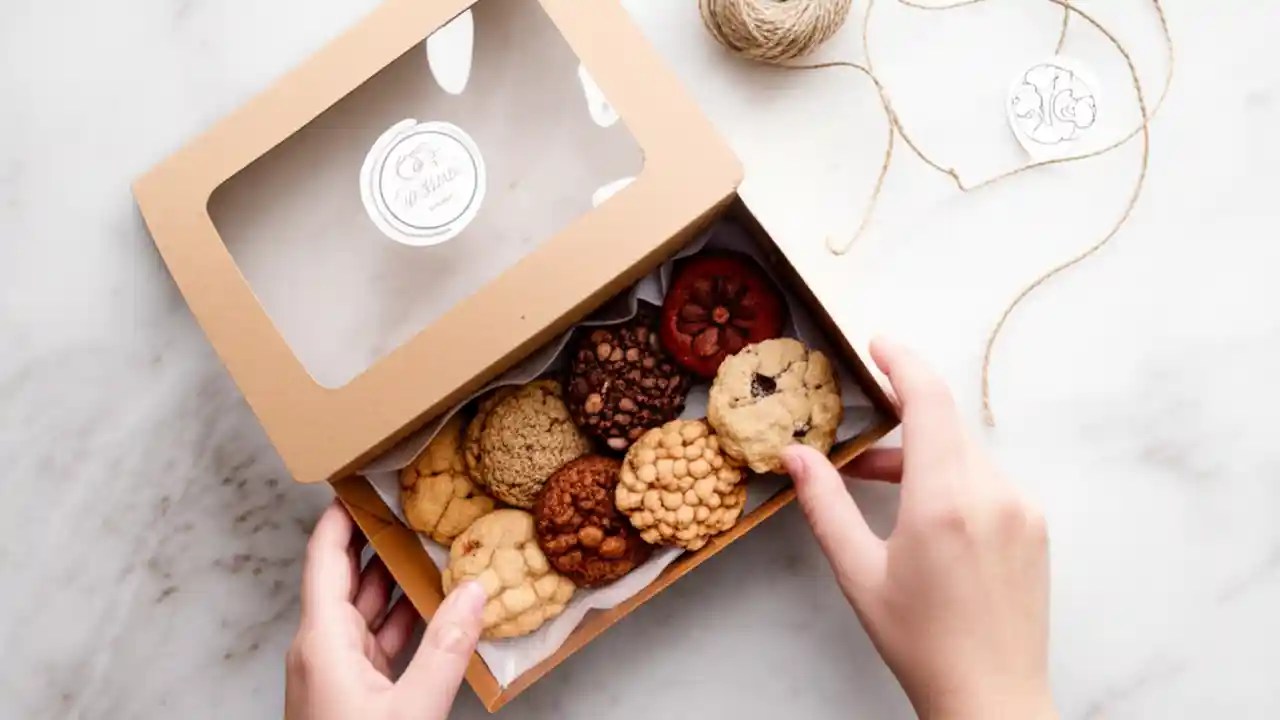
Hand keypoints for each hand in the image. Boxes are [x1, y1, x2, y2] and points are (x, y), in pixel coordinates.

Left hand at [286, 501, 486, 719]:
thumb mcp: (413, 708)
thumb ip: (446, 648)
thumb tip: (473, 590)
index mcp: (322, 640)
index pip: (325, 556)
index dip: (342, 514)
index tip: (366, 479)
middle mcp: (320, 647)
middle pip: (344, 575)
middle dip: (376, 536)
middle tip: (411, 501)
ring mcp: (334, 669)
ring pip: (362, 606)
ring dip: (394, 576)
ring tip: (430, 543)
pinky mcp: (351, 689)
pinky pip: (374, 637)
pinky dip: (400, 616)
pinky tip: (432, 604)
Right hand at [782, 338, 1052, 719]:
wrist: (991, 697)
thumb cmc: (920, 641)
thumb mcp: (859, 572)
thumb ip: (826, 505)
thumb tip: (796, 455)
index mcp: (944, 500)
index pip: (928, 401)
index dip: (902, 362)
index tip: (877, 345)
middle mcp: (992, 493)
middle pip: (944, 424)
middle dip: (901, 417)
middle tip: (860, 434)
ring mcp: (1021, 508)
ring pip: (965, 453)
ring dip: (923, 454)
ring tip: (880, 486)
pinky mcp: (1034, 526)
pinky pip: (988, 479)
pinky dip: (952, 478)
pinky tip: (924, 514)